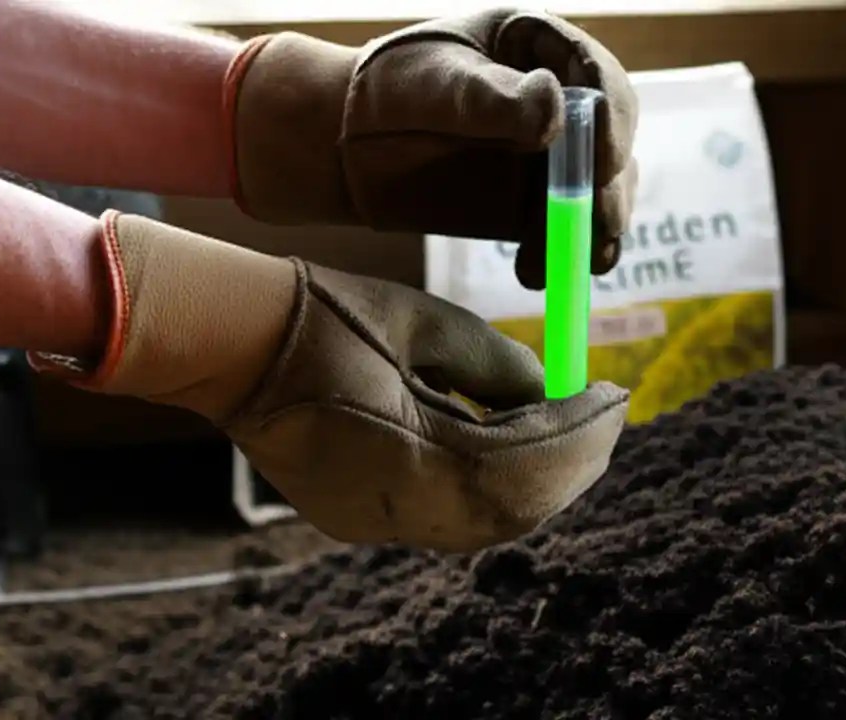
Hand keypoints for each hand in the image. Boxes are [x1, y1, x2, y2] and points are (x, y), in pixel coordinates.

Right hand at [31, 212, 627, 551]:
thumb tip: (553, 390)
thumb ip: (498, 364)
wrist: (229, 344)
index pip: (525, 464)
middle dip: (571, 464)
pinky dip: (496, 492)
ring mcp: (374, 523)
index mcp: (410, 455)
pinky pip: (450, 522)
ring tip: (572, 432)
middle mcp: (396, 508)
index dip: (582, 435)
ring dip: (538, 482)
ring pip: (486, 525)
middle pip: (514, 509)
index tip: (616, 397)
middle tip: (604, 417)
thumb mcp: (426, 322)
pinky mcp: (360, 521)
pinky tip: (517, 452)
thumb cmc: (325, 314)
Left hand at [223, 8, 639, 289]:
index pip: (599, 79)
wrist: (347, 145)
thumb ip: (491, 98)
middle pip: (612, 143)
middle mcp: (563, 101)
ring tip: (564, 263)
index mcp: (542, 48)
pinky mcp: (539, 202)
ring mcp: (555, 155)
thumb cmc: (388, 91)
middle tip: (596, 224)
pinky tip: (534, 273)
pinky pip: (568, 232)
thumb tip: (553, 109)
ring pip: (600, 193)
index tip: (601, 163)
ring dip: (591, 231)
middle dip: (608, 188)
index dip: (612, 121)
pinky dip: (563, 256)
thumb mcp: (436, 84)